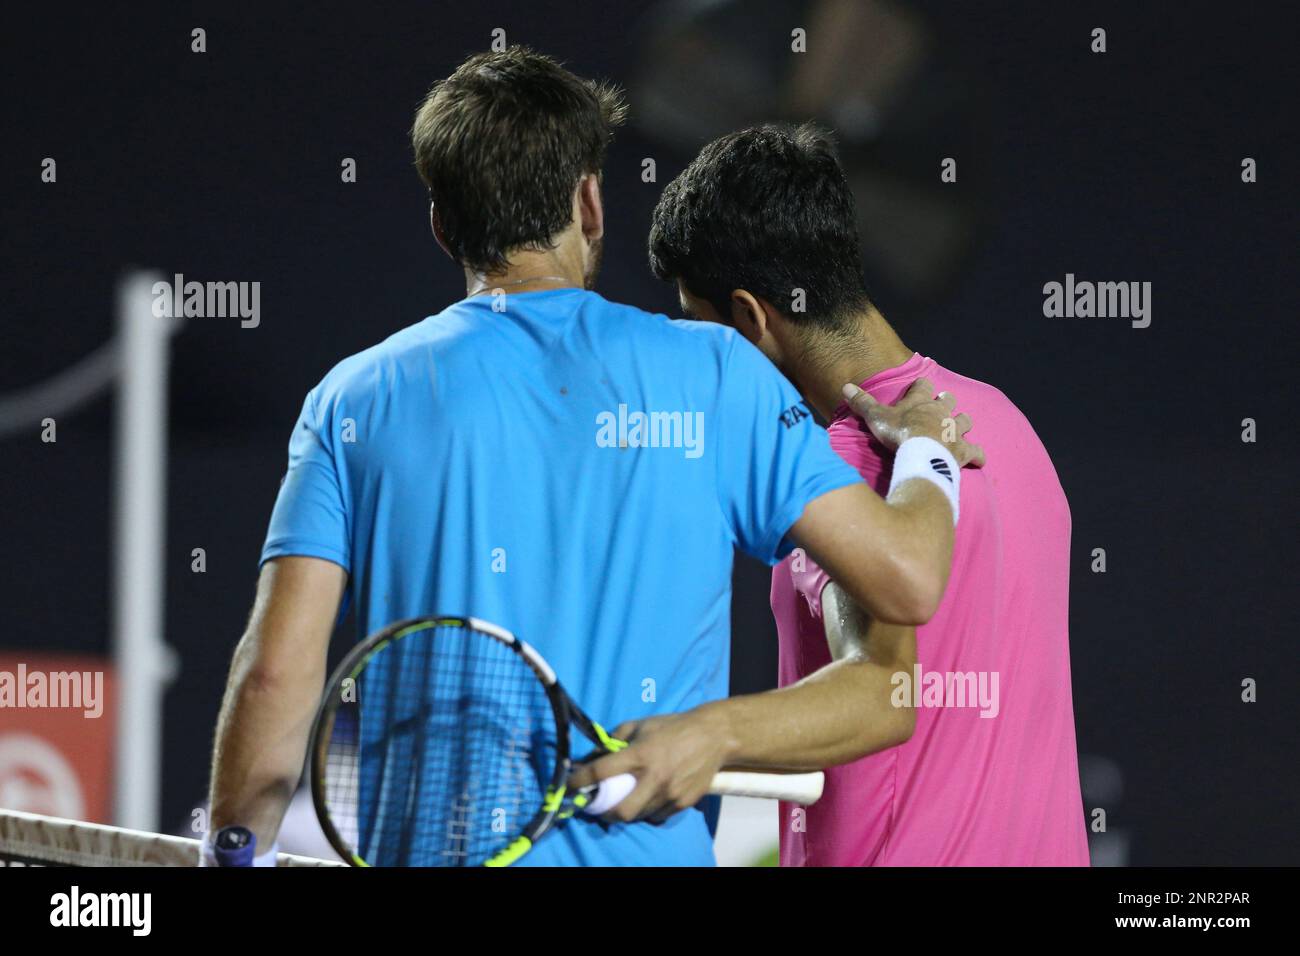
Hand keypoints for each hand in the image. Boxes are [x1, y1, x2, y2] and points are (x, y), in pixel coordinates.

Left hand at [566, 707, 731, 823]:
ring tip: (622, 801)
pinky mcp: (683, 803)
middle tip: (597, 805)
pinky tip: (646, 800)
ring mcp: (670, 794)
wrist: (713, 736)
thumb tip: (592, 756)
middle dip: (603, 813)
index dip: (578, 781)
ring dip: (626, 811)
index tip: (568, 786)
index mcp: (640, 754)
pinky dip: (647, 812)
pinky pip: (657, 816)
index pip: (600, 772)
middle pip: (620, 811)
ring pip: (638, 816)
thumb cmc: (672, 727)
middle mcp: (654, 778)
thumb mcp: (639, 724)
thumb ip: (614, 740)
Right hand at [843, 377, 984, 466]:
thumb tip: (846, 386)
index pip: (923, 385)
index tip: (919, 386)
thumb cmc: (898, 433)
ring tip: (959, 428)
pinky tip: (978, 460)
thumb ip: (862, 402)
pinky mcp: (963, 449)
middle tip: (941, 405)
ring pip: (965, 421)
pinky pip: (976, 451)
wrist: (921, 452)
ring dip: (962, 423)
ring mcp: (954, 430)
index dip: (921, 385)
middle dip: (946, 401)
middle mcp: (941, 412)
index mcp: (921, 401)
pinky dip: (977, 455)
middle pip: (948, 400)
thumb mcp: (876, 416)